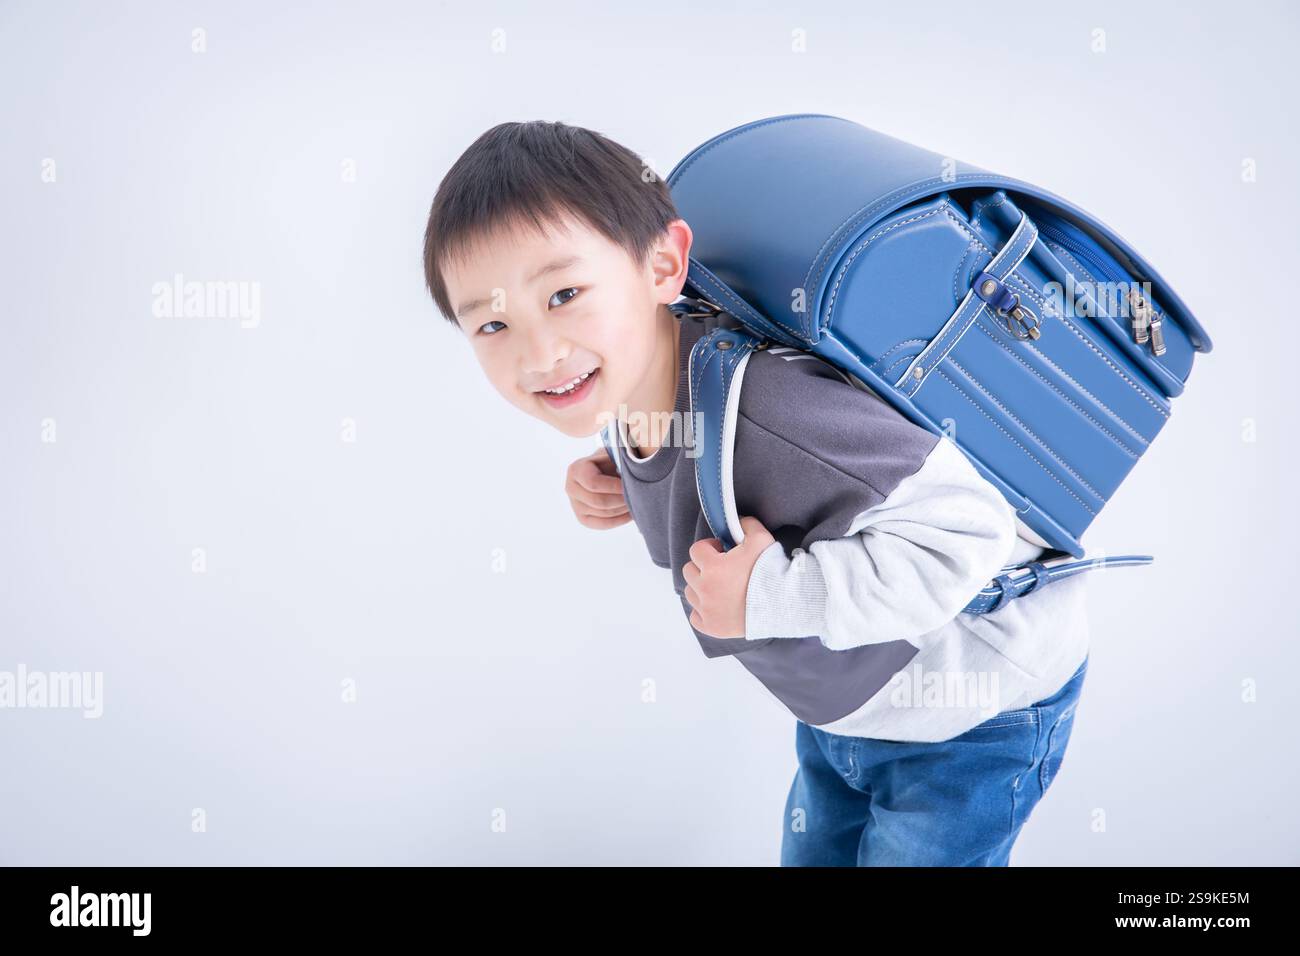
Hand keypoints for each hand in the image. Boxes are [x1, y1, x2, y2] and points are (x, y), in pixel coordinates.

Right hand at [565, 448, 631, 529]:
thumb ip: (620, 457)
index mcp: (576, 470)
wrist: (603, 471)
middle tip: (639, 496)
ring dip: (623, 509)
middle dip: (621, 500)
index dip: (615, 486)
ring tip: (637, 501)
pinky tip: (632, 512)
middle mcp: (570, 488)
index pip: (594, 483)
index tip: (631, 484)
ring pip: (603, 513)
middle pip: (599, 502)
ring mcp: (575, 505)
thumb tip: (635, 462)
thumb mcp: (613, 454)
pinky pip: (603, 524)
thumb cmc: (611, 461)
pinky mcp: (583, 518)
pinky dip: (620, 520)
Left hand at [681, 516, 776, 637]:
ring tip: (721, 587)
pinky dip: (703, 611)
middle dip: (703, 567)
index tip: (722, 551)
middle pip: (689, 571)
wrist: (784, 604)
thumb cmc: (771, 571)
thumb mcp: (761, 538)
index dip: (709, 548)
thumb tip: (736, 521)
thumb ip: (746, 524)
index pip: (696, 550)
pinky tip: (718, 605)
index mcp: (713, 567)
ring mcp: (706, 610)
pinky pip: (695, 616)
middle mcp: (705, 589)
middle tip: (722, 569)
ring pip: (690, 593)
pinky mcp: (711, 627)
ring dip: (701, 588)